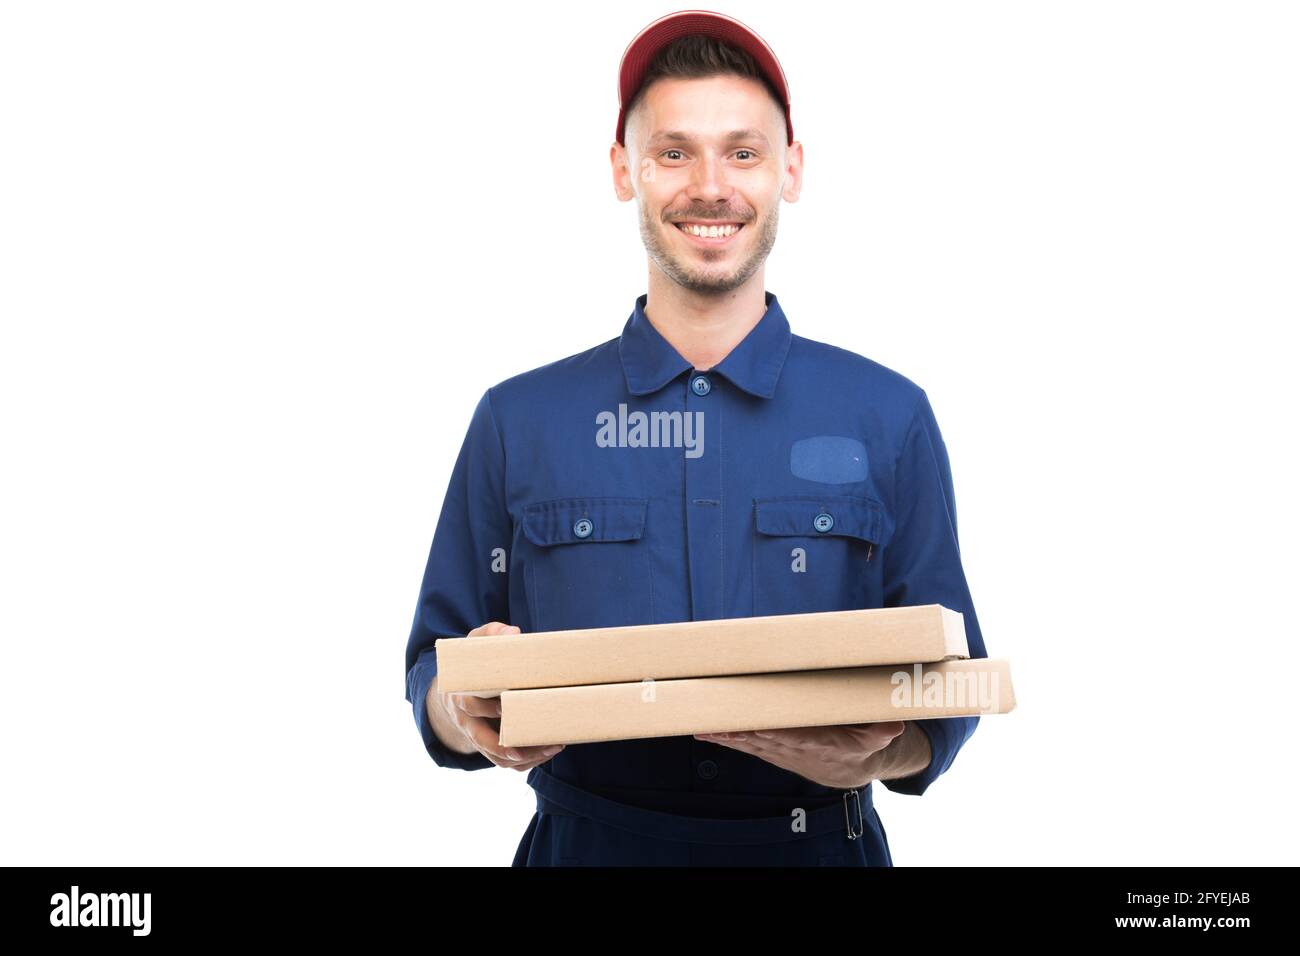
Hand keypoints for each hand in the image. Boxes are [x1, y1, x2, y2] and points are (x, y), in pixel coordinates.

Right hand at [433, 621, 565, 771]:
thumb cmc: (472, 666)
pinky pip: (504, 763)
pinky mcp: (488, 747)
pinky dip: (526, 763)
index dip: (489, 708)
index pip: (471, 705)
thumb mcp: (475, 644)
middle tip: (542, 733)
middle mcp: (467, 721)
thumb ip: (491, 634)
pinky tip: (547, 752)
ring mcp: (477, 737)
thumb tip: (514, 632)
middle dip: (510, 742)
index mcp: (462, 695)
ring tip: (554, 747)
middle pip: (483, 739)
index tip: (508, 704)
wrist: (455, 692)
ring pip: (496, 757)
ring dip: (524, 756)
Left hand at [693, 721, 908, 788]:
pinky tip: (703, 732)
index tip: (762, 728)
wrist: (847, 769)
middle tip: (722, 724)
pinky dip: (724, 739)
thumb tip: (895, 725)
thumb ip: (883, 731)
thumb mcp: (876, 739)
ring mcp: (779, 751)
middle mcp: (795, 750)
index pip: (796, 739)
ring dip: (727, 736)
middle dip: (743, 733)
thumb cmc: (860, 745)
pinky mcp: (770, 750)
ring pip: (750, 743)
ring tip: (705, 727)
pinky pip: (744, 745)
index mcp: (820, 745)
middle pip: (766, 740)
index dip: (778, 736)